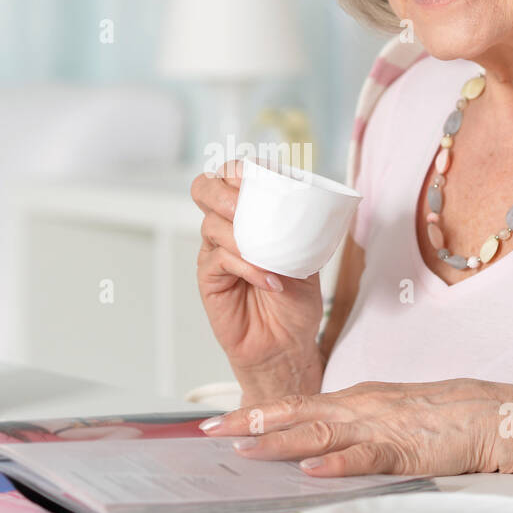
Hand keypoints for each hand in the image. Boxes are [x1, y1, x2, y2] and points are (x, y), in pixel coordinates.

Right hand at [191, 160, 325, 398]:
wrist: (287, 343)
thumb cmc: (296, 300)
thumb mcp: (307, 258)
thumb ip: (300, 231)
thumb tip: (308, 206)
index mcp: (250, 213)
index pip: (231, 175)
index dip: (237, 168)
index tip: (256, 174)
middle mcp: (227, 226)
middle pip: (205, 188)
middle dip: (222, 191)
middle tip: (243, 207)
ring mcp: (214, 250)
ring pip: (212, 224)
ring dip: (242, 236)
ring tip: (269, 256)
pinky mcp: (209, 278)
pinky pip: (219, 259)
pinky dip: (246, 266)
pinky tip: (269, 280)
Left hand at [198, 379, 512, 486]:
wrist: (503, 415)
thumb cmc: (452, 418)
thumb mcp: (395, 418)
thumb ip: (359, 429)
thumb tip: (320, 447)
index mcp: (360, 399)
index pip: (298, 403)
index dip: (258, 411)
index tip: (221, 420)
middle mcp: (364, 406)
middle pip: (298, 411)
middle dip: (251, 421)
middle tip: (209, 430)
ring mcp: (384, 425)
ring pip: (323, 431)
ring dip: (280, 440)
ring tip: (244, 448)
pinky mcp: (409, 448)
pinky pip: (368, 457)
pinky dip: (338, 463)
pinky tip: (312, 471)